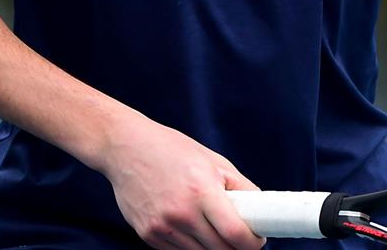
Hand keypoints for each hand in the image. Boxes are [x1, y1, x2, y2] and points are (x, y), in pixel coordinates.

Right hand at [98, 119, 265, 249]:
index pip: (236, 234)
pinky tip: (191, 227)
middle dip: (236, 248)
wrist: (125, 148)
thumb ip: (241, 187)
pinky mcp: (148, 235)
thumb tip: (261, 211)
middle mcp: (182, 213)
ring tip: (215, 229)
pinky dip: (191, 245)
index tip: (257, 241)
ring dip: (214, 248)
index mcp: (202, 191)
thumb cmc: (172, 150)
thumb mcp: (213, 161)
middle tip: (240, 237)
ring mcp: (163, 227)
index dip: (252, 244)